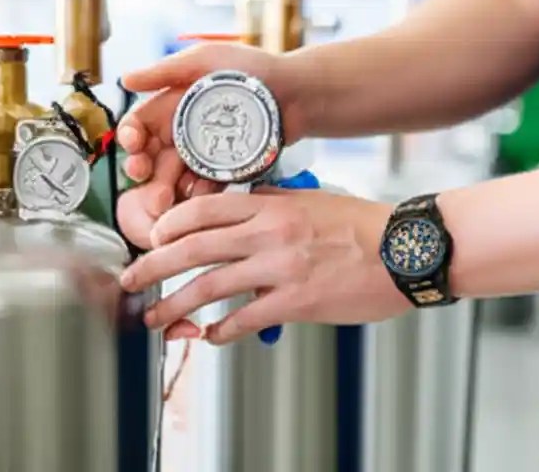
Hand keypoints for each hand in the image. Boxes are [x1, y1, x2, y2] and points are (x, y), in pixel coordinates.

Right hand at [116, 43, 307, 249]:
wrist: (295, 91)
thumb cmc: (249, 68)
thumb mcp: (203, 61)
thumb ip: (165, 71)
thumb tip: (125, 79)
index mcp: (171, 107)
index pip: (138, 126)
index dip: (129, 137)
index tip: (132, 144)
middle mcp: (182, 133)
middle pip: (150, 158)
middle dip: (141, 170)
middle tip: (142, 177)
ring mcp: (203, 154)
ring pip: (174, 178)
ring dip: (165, 189)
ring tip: (165, 200)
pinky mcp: (225, 170)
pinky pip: (206, 187)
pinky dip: (199, 195)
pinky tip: (197, 198)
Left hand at [119, 188, 410, 343]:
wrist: (406, 250)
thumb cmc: (364, 226)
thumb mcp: (311, 201)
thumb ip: (273, 205)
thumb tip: (240, 211)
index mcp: (272, 204)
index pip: (203, 208)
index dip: (168, 224)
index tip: (152, 237)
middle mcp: (270, 233)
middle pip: (192, 247)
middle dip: (152, 265)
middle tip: (131, 279)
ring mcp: (281, 268)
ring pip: (208, 287)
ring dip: (174, 306)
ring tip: (155, 319)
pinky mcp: (296, 302)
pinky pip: (244, 320)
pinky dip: (221, 332)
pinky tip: (211, 337)